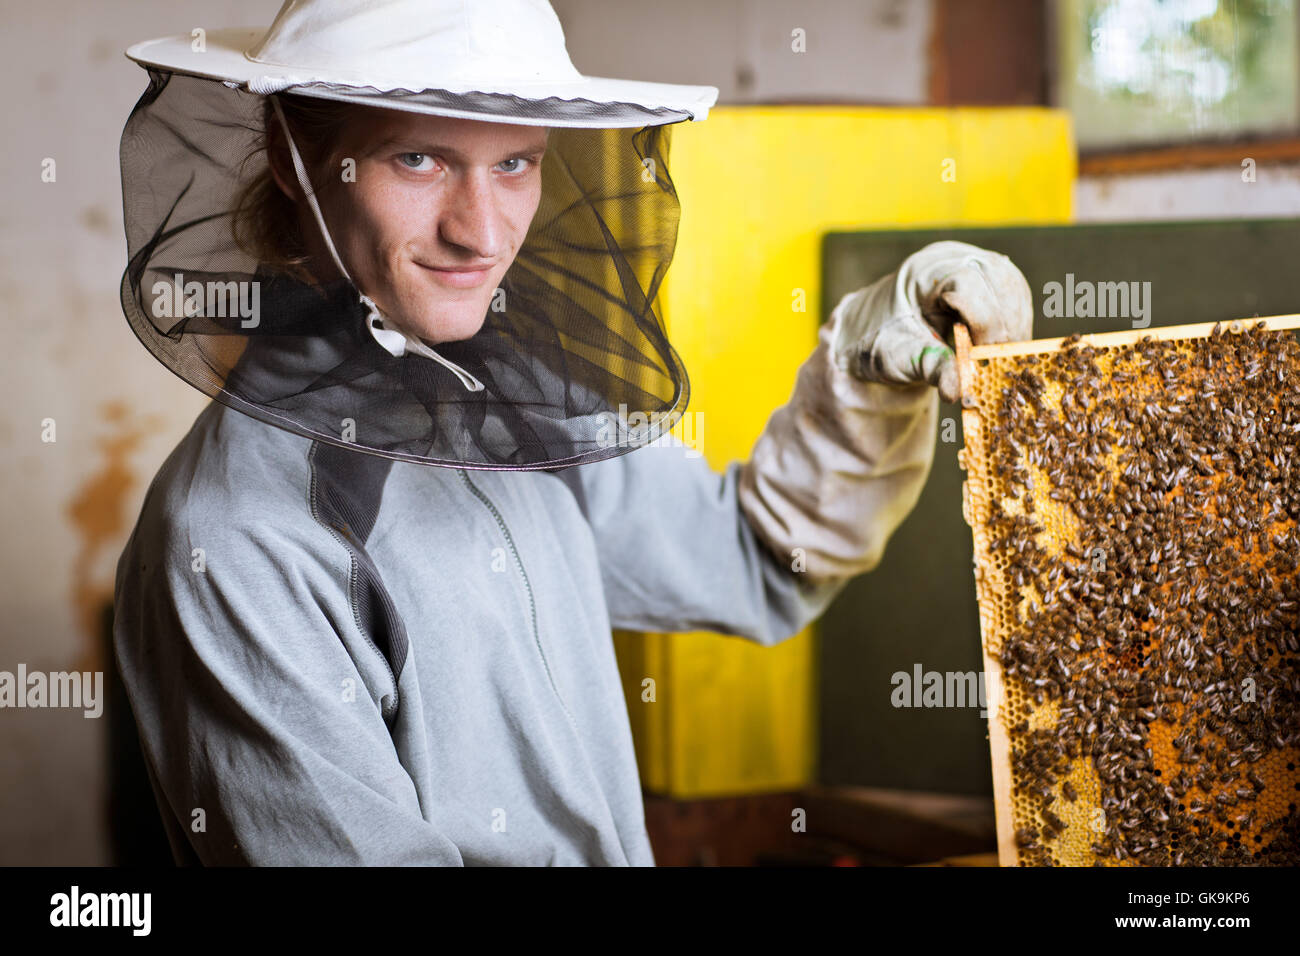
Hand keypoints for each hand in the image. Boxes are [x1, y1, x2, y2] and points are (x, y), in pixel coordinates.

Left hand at [829, 240, 1032, 402]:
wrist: (876, 334)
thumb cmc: (883, 341)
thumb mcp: (899, 357)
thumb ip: (931, 367)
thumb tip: (959, 388)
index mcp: (925, 270)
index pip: (969, 283)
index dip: (984, 321)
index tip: (984, 359)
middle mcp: (952, 258)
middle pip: (998, 280)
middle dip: (1004, 325)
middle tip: (1000, 363)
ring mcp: (971, 264)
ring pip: (1012, 287)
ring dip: (1014, 325)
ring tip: (1002, 360)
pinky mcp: (986, 280)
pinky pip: (1014, 296)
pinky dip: (1015, 323)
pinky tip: (1004, 349)